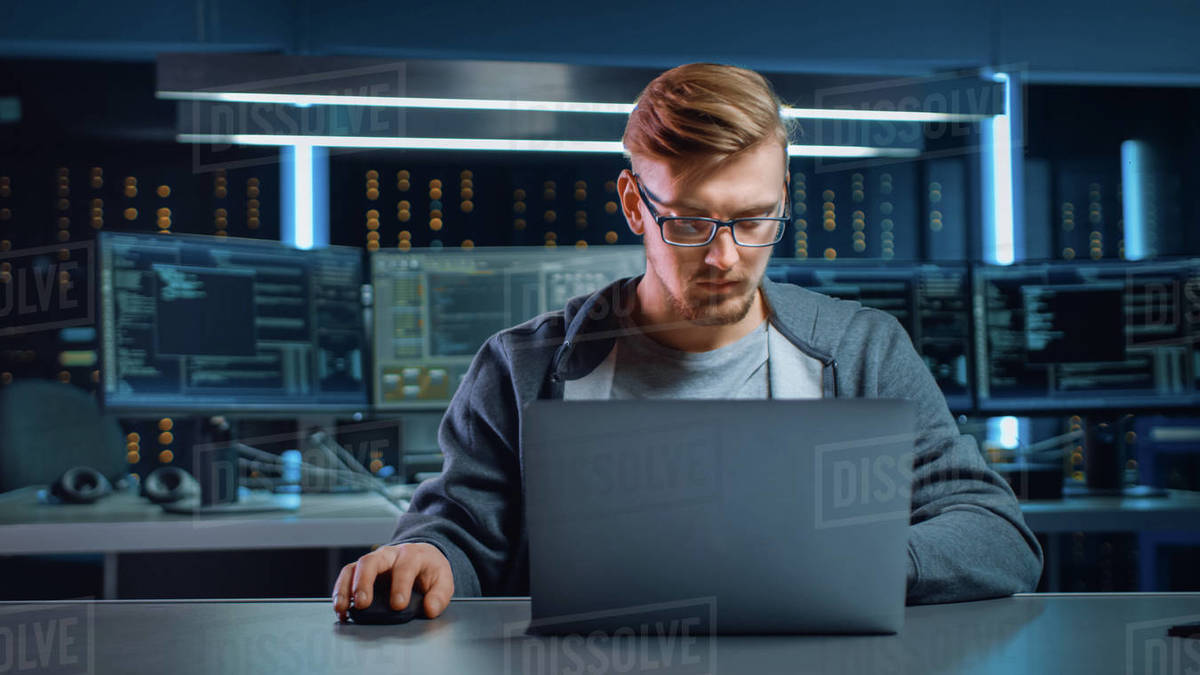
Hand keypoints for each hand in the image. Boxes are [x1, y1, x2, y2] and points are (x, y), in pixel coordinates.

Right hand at [332, 542, 454, 621]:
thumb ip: (440, 595)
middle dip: (364, 582)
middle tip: (362, 603)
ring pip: (354, 568)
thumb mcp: (443, 580)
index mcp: (412, 555)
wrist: (421, 558)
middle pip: (371, 561)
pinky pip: (347, 577)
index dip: (400, 585)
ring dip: (345, 588)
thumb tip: (430, 609)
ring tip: (342, 608)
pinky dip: (341, 592)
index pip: (404, 567)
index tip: (398, 604)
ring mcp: (373, 562)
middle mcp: (389, 555)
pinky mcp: (361, 571)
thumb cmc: (430, 571)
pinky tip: (341, 609)